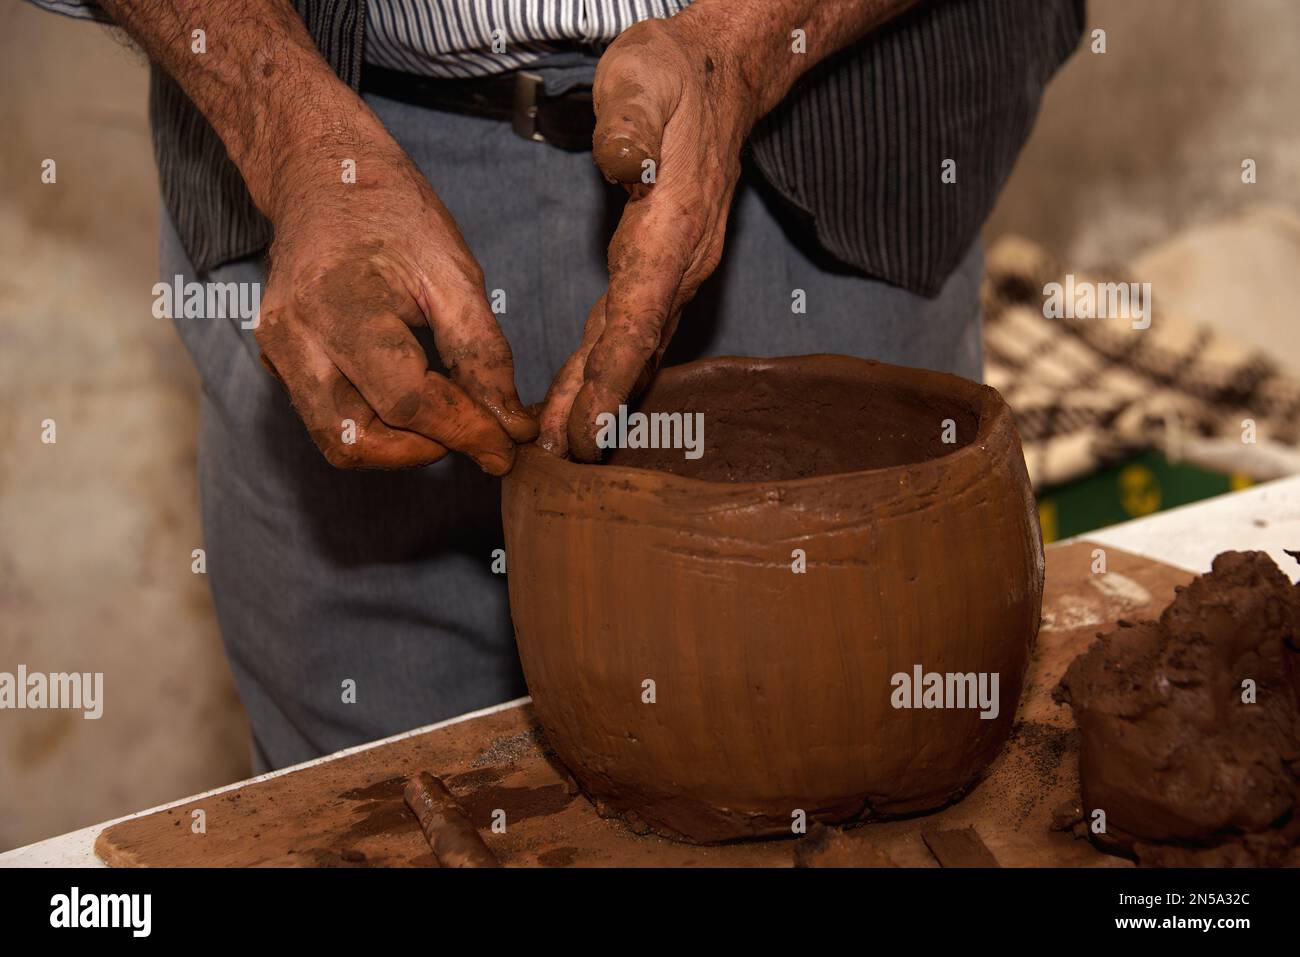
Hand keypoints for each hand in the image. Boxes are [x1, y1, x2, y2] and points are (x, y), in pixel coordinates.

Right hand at [256, 132, 536, 471]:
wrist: (323, 174)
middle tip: (477, 433)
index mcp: (339, 306)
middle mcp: (295, 338)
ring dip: (398, 447)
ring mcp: (277, 353)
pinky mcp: (278, 362)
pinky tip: (416, 402)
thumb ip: (483, 354)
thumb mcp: (455, 273)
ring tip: (447, 420)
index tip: (507, 446)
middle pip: (358, 439)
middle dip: (425, 450)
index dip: (465, 431)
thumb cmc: (394, 213)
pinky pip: (328, 418)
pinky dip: (378, 427)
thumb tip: (510, 426)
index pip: (407, 401)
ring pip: (337, 441)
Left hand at [538, 15, 755, 460]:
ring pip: (633, 345)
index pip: (639, 315)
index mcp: (671, 228)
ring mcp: (673, 268)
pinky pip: (632, 328)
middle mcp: (677, 262)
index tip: (589, 428)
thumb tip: (623, 162)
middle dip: (601, 407)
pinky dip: (609, 367)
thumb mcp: (644, 78)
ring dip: (602, 395)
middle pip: (635, 348)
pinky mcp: (660, 266)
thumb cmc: (672, 76)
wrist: (719, 76)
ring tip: (565, 447)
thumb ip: (631, 122)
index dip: (614, 376)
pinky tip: (587, 393)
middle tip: (564, 461)